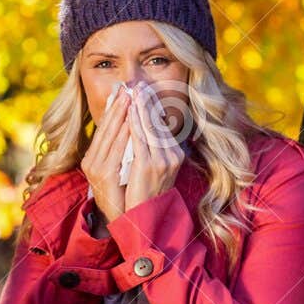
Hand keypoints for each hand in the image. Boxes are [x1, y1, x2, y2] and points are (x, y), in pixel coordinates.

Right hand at [79, 83, 132, 222]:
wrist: (124, 222)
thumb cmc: (127, 196)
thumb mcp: (123, 169)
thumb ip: (124, 150)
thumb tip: (133, 128)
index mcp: (93, 158)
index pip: (104, 128)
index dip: (114, 109)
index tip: (123, 91)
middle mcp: (91, 162)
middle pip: (105, 128)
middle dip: (118, 107)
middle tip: (128, 88)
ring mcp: (96, 169)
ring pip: (109, 136)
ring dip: (120, 115)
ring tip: (129, 98)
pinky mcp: (104, 176)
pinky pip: (115, 150)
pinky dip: (123, 134)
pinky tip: (130, 122)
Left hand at [123, 82, 182, 212]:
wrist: (147, 218)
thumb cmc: (146, 195)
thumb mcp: (155, 170)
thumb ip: (154, 152)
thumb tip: (147, 132)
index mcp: (174, 155)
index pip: (162, 126)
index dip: (152, 108)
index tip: (144, 92)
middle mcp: (172, 156)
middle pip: (157, 123)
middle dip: (147, 103)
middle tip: (138, 85)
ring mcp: (162, 160)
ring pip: (149, 128)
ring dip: (140, 108)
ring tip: (133, 92)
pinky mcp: (148, 165)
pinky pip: (140, 139)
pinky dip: (134, 123)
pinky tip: (128, 112)